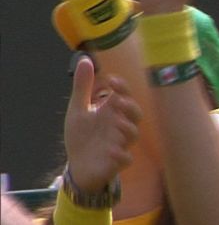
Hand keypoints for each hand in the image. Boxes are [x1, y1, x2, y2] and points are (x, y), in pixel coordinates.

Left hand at [63, 57, 140, 192]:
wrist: (79, 165)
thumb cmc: (82, 135)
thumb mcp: (78, 108)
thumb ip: (83, 86)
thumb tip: (85, 59)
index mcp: (111, 111)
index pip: (123, 95)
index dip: (122, 87)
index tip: (111, 80)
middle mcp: (119, 125)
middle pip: (135, 114)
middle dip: (130, 107)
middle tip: (119, 100)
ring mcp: (120, 143)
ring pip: (133, 135)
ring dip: (128, 128)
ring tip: (117, 122)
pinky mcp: (117, 161)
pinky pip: (125, 159)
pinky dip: (121, 155)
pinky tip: (111, 151)